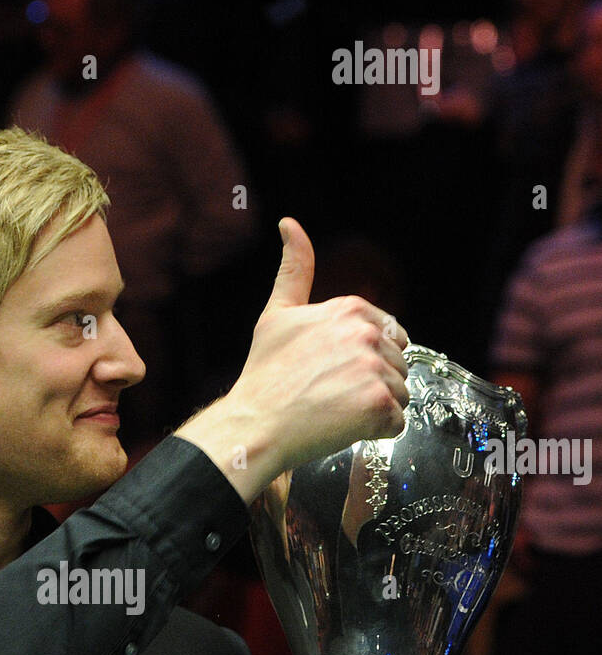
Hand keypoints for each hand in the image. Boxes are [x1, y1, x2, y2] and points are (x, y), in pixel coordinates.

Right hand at [173, 219, 410, 505]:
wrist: (255, 423)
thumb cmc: (264, 375)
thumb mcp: (278, 314)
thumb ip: (295, 269)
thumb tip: (290, 224)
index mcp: (351, 309)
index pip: (389, 336)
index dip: (364, 358)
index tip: (334, 372)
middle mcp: (367, 334)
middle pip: (397, 365)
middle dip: (372, 383)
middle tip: (331, 394)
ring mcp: (375, 369)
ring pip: (400, 394)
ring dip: (375, 408)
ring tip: (336, 411)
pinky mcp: (379, 404)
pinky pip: (397, 421)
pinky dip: (377, 430)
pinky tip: (345, 426)